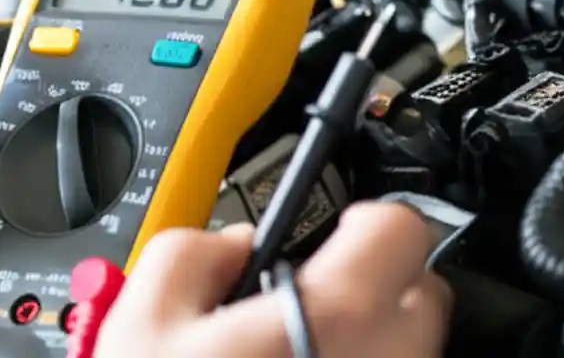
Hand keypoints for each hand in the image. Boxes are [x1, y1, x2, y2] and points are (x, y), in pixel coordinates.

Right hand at [96, 202, 451, 357]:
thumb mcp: (144, 313)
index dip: (363, 219)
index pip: (401, 229)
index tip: (335, 233)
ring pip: (407, 355)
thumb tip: (230, 243)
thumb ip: (194, 249)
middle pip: (419, 293)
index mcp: (335, 314)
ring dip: (364, 344)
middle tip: (308, 304)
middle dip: (370, 286)